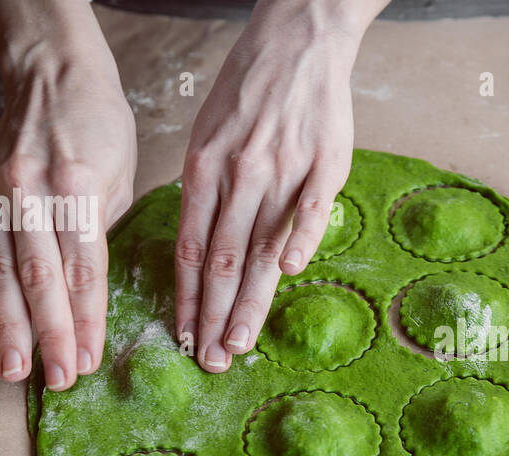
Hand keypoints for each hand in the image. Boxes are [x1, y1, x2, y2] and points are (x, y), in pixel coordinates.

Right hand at [0, 0, 135, 389]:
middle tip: (58, 379)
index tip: (88, 359)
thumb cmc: (101, 126)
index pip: (84, 270)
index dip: (86, 320)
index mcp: (79, 189)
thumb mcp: (121, 177)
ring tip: (15, 368)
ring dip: (9, 324)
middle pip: (41, 279)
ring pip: (1, 269)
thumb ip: (102, 233)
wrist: (54, 73)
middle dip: (51, 335)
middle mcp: (33, 192)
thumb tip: (92, 290)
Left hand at [176, 0, 386, 371]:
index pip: (189, 248)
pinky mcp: (323, 162)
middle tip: (210, 361)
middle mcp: (238, 175)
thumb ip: (208, 192)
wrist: (298, 42)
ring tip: (238, 342)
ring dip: (248, 298)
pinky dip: (301, 235)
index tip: (185, 337)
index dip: (187, 298)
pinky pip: (310, 205)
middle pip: (221, 258)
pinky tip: (291, 269)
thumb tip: (202, 250)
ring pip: (260, 245)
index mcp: (203, 171)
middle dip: (213, 316)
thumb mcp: (209, 136)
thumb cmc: (250, 93)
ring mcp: (281, 169)